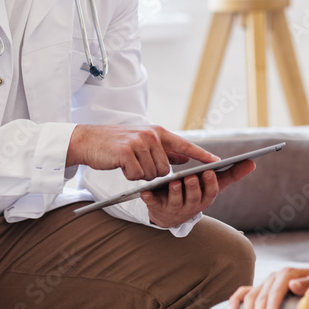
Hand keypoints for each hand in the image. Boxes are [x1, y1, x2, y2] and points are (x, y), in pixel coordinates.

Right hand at [66, 124, 218, 180]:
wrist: (89, 140)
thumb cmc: (117, 144)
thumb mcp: (143, 142)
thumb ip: (165, 150)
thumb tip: (185, 157)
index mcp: (158, 132)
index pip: (185, 145)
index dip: (202, 155)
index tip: (219, 162)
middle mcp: (151, 136)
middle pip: (165, 169)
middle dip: (152, 173)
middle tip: (137, 164)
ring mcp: (139, 143)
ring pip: (152, 174)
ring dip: (140, 175)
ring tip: (129, 163)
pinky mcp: (126, 153)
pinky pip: (137, 176)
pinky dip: (129, 176)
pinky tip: (122, 166)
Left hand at [142, 159, 255, 227]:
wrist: (170, 213)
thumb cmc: (195, 193)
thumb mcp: (212, 185)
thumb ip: (232, 173)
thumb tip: (253, 162)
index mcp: (205, 199)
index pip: (211, 193)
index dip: (210, 184)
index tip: (209, 172)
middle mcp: (191, 207)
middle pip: (194, 199)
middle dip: (193, 188)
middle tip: (191, 177)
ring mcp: (174, 209)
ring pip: (176, 202)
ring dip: (175, 193)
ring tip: (173, 181)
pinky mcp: (157, 209)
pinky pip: (153, 205)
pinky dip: (149, 199)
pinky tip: (145, 191)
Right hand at [228, 267, 308, 308]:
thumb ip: (307, 283)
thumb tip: (292, 285)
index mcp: (286, 274)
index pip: (276, 291)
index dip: (272, 306)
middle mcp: (273, 277)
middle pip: (261, 297)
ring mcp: (265, 282)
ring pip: (250, 297)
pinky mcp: (259, 288)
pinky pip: (243, 292)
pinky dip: (235, 300)